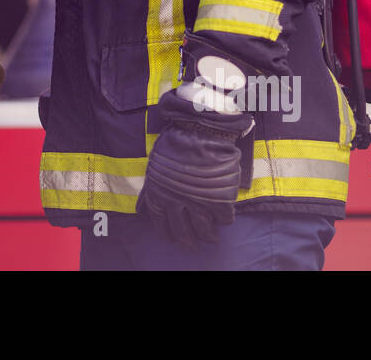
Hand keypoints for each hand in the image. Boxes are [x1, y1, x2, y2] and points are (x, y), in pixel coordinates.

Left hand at [137, 89, 253, 247]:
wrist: (198, 127)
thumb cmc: (175, 141)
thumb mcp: (155, 166)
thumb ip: (155, 187)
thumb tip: (145, 207)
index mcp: (158, 194)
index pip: (160, 224)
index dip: (168, 233)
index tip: (173, 236)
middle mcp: (176, 202)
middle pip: (182, 233)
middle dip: (188, 241)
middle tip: (193, 243)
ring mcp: (199, 202)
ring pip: (205, 231)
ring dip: (208, 236)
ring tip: (211, 236)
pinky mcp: (220, 199)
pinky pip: (224, 218)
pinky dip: (225, 219)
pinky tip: (224, 217)